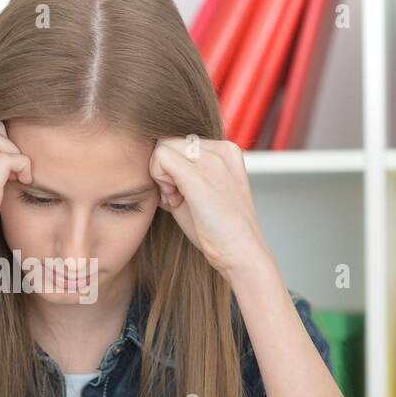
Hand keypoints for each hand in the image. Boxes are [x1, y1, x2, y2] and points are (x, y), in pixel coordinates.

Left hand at [148, 137, 270, 280]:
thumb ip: (183, 173)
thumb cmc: (219, 232)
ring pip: (161, 146)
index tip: (183, 194)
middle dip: (163, 169)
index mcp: (226, 151)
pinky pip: (160, 158)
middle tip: (177, 198)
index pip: (179, 142)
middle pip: (167, 141)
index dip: (171, 169)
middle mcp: (222, 149)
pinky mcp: (201, 175)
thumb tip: (154, 163)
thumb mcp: (201, 193)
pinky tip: (174, 202)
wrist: (242, 256)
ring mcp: (213, 160)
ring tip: (178, 200)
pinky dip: (159, 181)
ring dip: (160, 175)